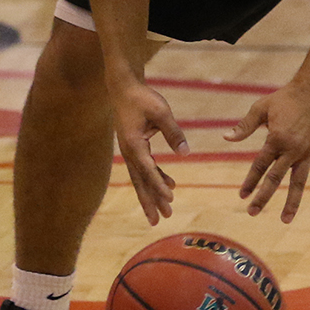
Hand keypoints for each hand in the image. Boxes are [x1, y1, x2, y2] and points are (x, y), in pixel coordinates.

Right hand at [111, 76, 187, 223]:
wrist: (123, 88)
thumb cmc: (142, 98)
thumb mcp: (161, 112)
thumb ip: (174, 133)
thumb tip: (185, 153)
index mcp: (134, 144)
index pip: (148, 170)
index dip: (159, 185)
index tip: (170, 199)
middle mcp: (130, 152)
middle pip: (141, 182)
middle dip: (150, 202)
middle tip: (160, 220)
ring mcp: (130, 151)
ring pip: (141, 179)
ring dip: (152, 196)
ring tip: (164, 213)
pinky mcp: (134, 148)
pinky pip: (145, 169)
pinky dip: (155, 179)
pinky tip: (170, 186)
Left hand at [229, 80, 309, 221]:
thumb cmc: (285, 98)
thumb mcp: (261, 108)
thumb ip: (244, 126)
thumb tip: (225, 138)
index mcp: (276, 139)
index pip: (259, 166)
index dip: (250, 182)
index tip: (241, 196)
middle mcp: (293, 150)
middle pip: (275, 179)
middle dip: (263, 197)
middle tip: (252, 212)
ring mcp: (309, 153)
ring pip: (299, 183)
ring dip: (292, 203)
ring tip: (285, 220)